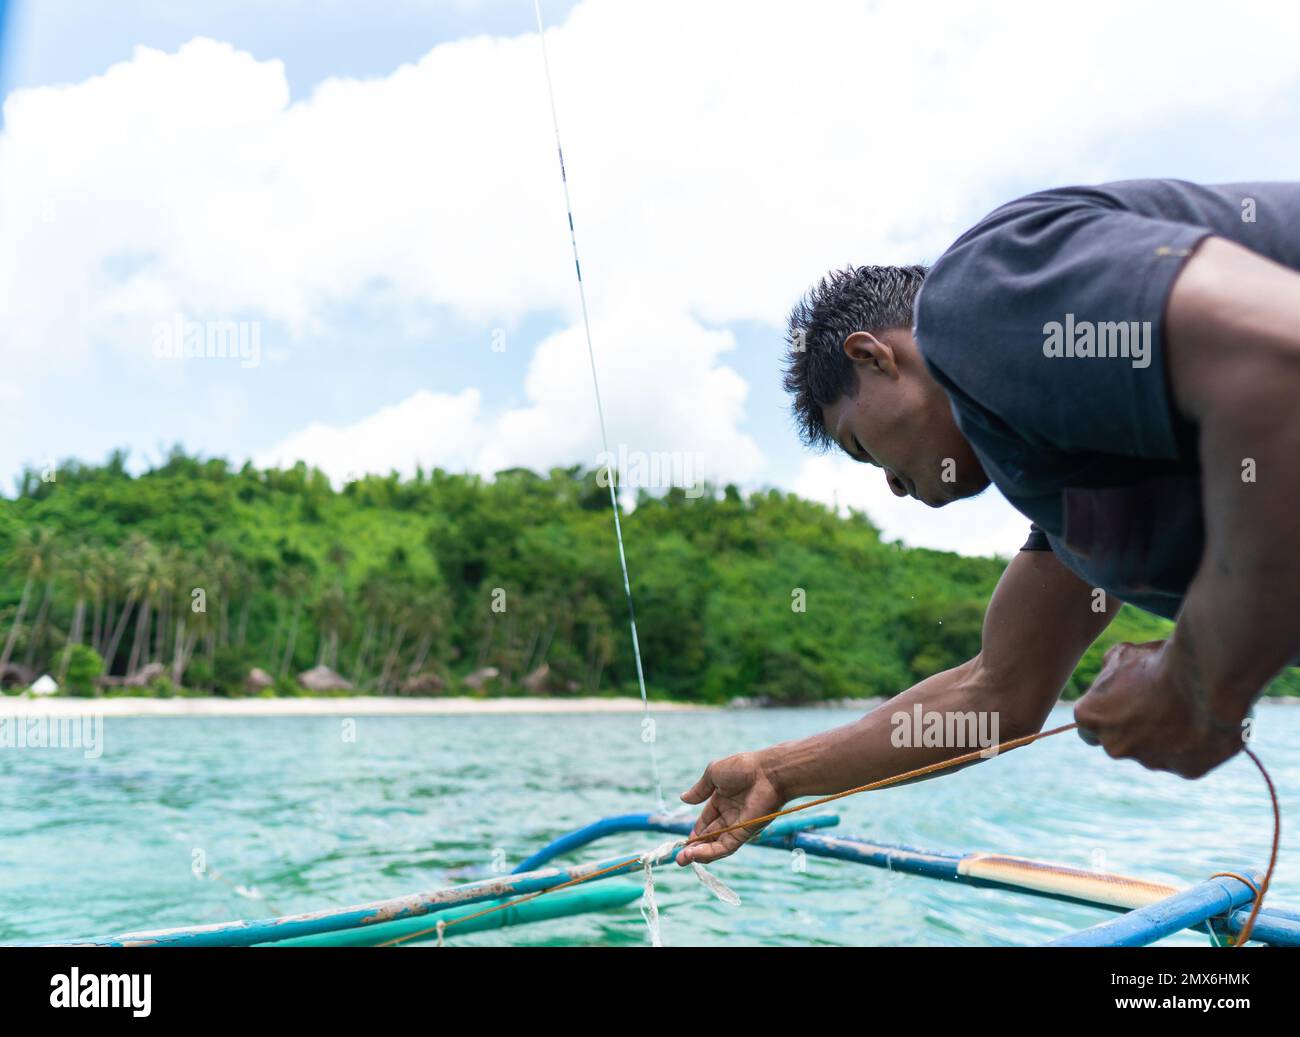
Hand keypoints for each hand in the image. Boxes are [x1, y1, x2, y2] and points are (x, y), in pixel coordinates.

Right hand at [675, 750, 787, 865]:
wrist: (768, 772)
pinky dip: (711, 852)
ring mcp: (737, 826)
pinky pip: (726, 846)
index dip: (695, 833)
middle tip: (679, 858)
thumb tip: (682, 798)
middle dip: (694, 848)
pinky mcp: (745, 833)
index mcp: (722, 801)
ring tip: (683, 860)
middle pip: (709, 837)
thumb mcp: (713, 774)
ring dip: (699, 854)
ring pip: (716, 845)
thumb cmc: (742, 767)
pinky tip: (696, 854)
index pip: (705, 822)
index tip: (683, 843)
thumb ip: (699, 790)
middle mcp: (730, 816)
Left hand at [1073, 640, 1245, 777]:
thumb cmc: (1160, 662)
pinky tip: (1205, 722)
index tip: (1123, 703)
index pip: (1088, 723)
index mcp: (1092, 716)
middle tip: (1159, 703)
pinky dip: (1193, 745)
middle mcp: (1114, 745)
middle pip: (1120, 741)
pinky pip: (1186, 758)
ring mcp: (1148, 760)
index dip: (1106, 713)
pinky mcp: (1184, 770)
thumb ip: (1109, 671)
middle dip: (1134, 727)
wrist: (1206, 681)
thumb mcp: (1123, 654)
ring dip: (1164, 736)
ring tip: (1187, 708)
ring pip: (1153, 752)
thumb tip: (1110, 674)